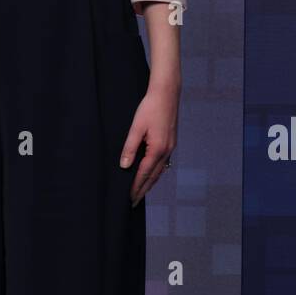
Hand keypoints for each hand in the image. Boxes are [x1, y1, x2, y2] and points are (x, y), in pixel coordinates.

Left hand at [120, 73, 180, 206]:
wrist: (167, 93)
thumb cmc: (150, 108)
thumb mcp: (136, 127)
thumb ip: (130, 148)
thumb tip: (124, 166)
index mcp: (157, 149)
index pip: (144, 174)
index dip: (136, 187)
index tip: (129, 199)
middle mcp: (166, 151)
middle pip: (153, 177)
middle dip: (143, 189)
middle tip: (133, 202)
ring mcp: (171, 147)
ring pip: (159, 171)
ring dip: (150, 182)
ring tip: (141, 191)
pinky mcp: (171, 142)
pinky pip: (163, 163)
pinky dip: (156, 172)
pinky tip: (151, 173)